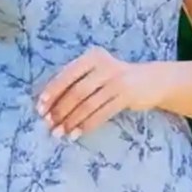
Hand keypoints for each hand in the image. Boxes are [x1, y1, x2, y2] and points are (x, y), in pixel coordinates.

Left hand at [35, 46, 163, 140]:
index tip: (40, 108)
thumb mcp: (97, 73)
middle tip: (49, 125)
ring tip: (61, 133)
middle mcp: (104, 65)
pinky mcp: (127, 95)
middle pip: (76, 91)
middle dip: (60, 110)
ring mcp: (117, 80)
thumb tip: (50, 105)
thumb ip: (77, 82)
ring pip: (88, 104)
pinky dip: (87, 125)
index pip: (66, 75)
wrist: (151, 80)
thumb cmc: (115, 79)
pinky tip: (77, 134)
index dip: (52, 92)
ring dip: (72, 120)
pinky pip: (102, 113)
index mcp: (92, 57)